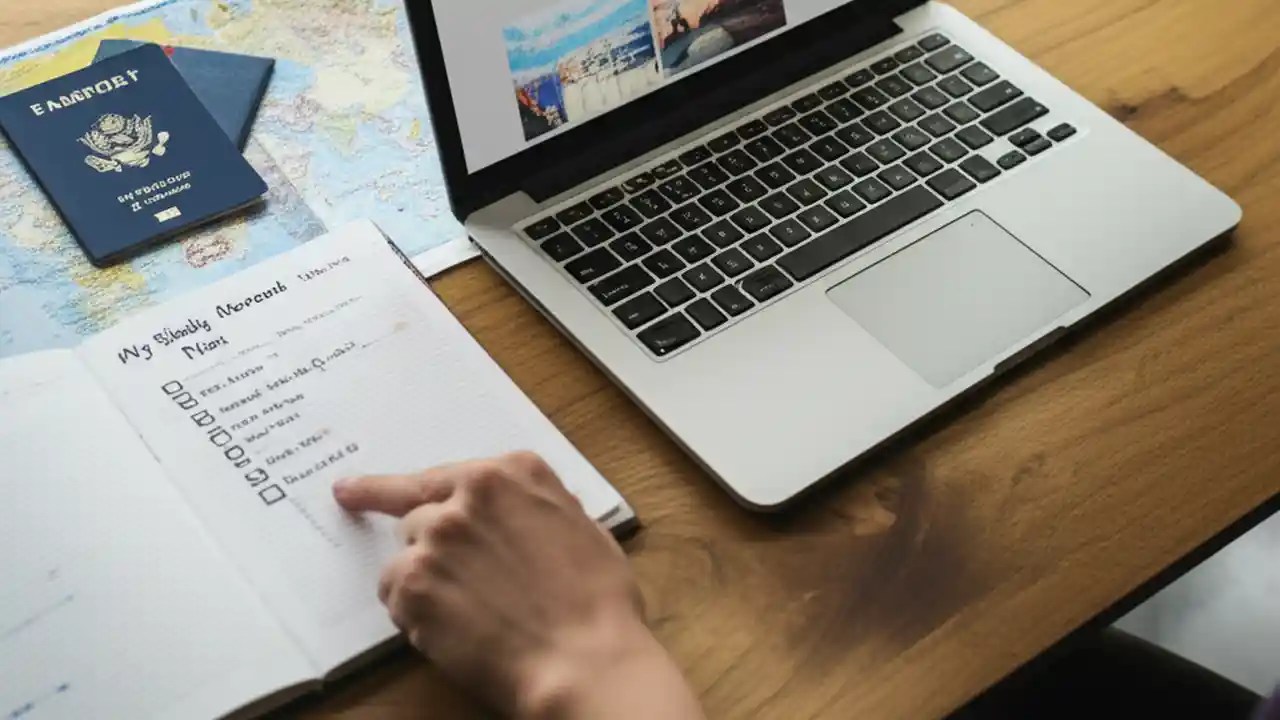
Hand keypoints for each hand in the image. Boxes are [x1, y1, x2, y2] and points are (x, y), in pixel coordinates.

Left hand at [333, 452, 703, 719]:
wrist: (582, 659)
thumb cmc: (597, 601)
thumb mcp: (582, 529)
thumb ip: (539, 510)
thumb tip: (522, 516)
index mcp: (512, 474)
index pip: (436, 476)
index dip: (390, 488)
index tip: (350, 490)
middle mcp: (467, 496)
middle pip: (419, 517)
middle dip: (436, 550)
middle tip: (462, 586)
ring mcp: (435, 537)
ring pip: (405, 557)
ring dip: (426, 582)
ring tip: (468, 616)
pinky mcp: (413, 583)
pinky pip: (395, 594)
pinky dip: (413, 613)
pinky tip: (452, 631)